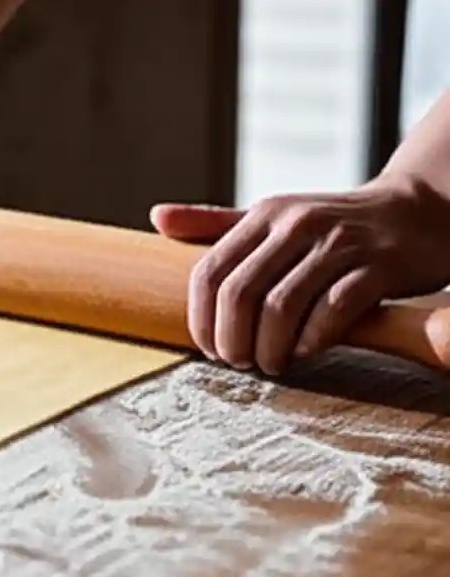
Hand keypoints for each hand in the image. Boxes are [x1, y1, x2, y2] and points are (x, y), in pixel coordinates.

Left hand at [150, 175, 449, 374]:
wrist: (419, 211)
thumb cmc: (334, 225)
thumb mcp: (275, 217)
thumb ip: (216, 223)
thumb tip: (157, 218)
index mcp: (265, 215)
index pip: (210, 271)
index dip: (200, 318)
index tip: (208, 347)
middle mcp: (298, 224)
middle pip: (239, 294)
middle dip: (231, 339)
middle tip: (238, 362)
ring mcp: (339, 244)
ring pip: (282, 307)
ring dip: (268, 348)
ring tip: (270, 364)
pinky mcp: (378, 267)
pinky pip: (332, 311)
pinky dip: (311, 340)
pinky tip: (304, 352)